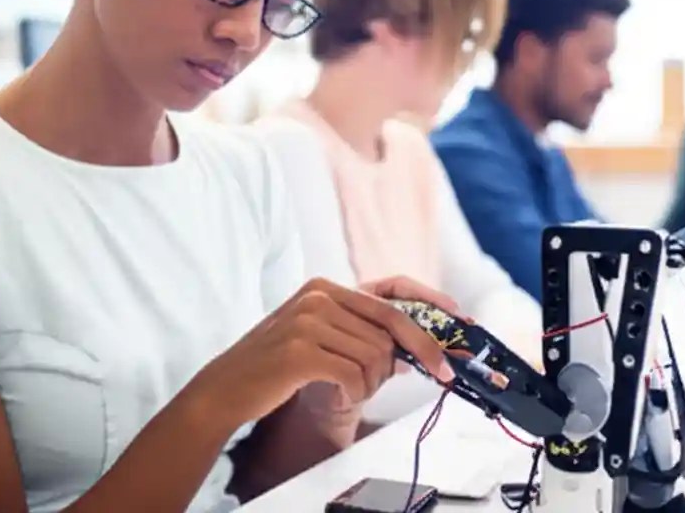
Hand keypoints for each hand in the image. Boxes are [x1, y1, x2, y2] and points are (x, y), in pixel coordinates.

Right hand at [203, 277, 454, 429]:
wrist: (225, 389)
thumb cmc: (275, 368)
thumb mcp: (320, 341)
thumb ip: (361, 337)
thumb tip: (408, 352)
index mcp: (326, 288)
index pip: (391, 292)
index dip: (430, 303)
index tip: (460, 319)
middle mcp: (319, 297)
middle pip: (392, 326)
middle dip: (422, 353)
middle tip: (443, 374)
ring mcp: (308, 321)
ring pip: (376, 355)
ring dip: (373, 383)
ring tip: (349, 389)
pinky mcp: (300, 351)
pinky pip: (354, 375)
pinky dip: (354, 392)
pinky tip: (337, 395)